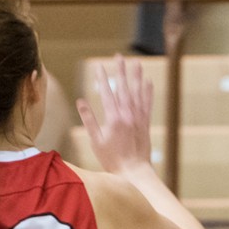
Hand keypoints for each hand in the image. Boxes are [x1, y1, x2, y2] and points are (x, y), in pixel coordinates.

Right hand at [77, 55, 153, 175]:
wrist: (134, 171)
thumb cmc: (111, 159)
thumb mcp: (95, 141)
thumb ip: (89, 120)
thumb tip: (80, 101)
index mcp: (113, 119)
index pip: (107, 93)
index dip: (102, 78)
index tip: (99, 65)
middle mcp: (127, 116)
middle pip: (123, 88)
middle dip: (121, 71)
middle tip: (119, 57)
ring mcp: (138, 119)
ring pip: (137, 93)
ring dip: (136, 77)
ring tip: (137, 63)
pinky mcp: (145, 124)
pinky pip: (147, 105)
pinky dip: (148, 93)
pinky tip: (148, 82)